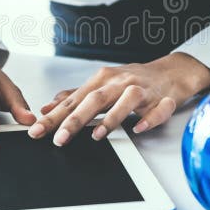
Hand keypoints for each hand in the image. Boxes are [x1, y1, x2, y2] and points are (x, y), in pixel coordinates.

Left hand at [27, 53, 209, 145]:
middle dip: (75, 120)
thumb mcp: (102, 84)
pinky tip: (140, 128)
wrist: (172, 71)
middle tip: (58, 139)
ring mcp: (142, 89)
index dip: (54, 116)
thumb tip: (48, 107)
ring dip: (111, 118)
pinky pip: (157, 109)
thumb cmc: (134, 79)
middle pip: (94, 100)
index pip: (74, 100)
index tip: (36, 130)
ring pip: (125, 101)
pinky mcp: (163, 98)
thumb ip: (76, 96)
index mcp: (102, 80)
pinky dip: (149, 118)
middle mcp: (119, 82)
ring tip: (97, 135)